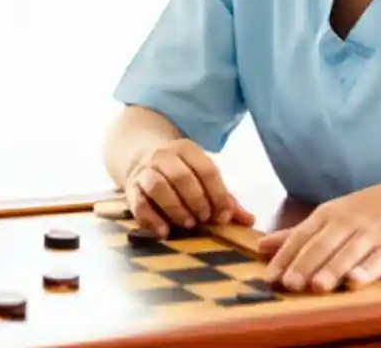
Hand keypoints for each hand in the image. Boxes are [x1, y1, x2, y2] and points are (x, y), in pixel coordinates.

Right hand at [124, 139, 254, 237]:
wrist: (142, 158)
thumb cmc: (181, 173)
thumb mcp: (203, 178)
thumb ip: (225, 199)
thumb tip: (250, 221)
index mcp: (187, 149)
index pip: (206, 169)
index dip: (218, 194)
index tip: (224, 216)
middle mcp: (164, 156)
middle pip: (181, 176)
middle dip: (196, 200)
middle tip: (204, 220)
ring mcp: (145, 170)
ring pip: (157, 186)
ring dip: (175, 207)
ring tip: (187, 224)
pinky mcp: (131, 188)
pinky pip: (138, 202)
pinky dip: (151, 218)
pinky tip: (164, 232)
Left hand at [259, 173, 380, 292]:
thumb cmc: (366, 211)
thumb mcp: (330, 216)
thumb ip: (296, 234)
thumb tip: (261, 246)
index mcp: (328, 215)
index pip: (302, 237)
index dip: (285, 257)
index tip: (270, 276)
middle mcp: (347, 223)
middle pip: (322, 245)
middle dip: (305, 265)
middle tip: (288, 284)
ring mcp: (372, 234)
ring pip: (349, 253)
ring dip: (332, 269)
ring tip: (316, 286)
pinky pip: (380, 259)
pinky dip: (368, 269)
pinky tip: (356, 280)